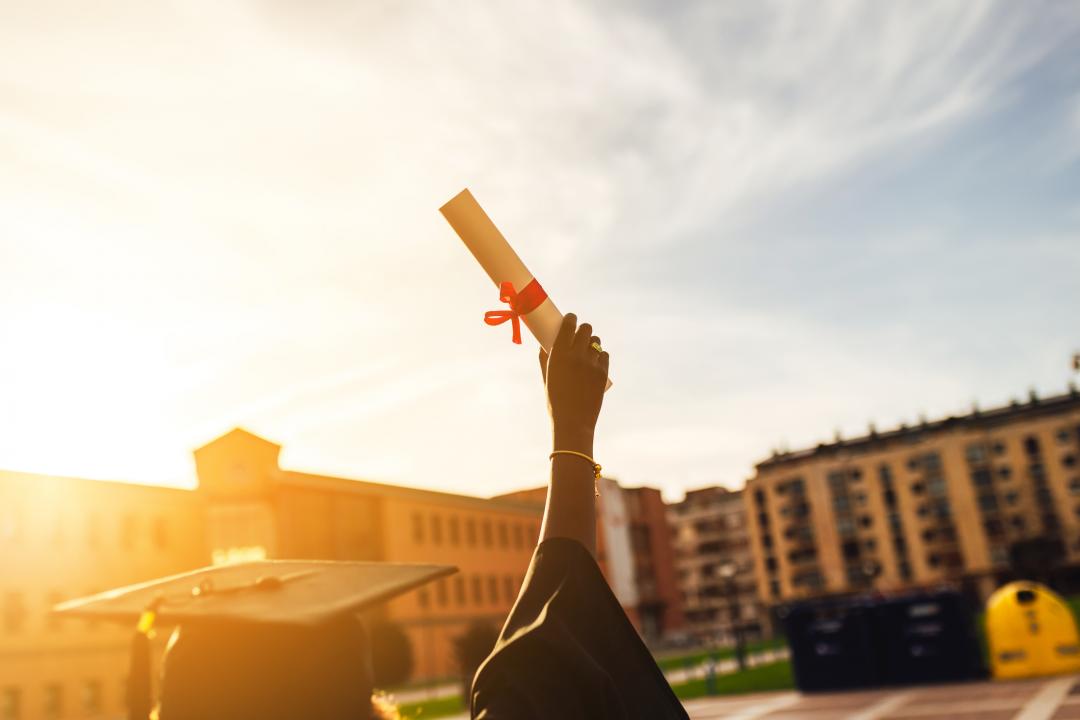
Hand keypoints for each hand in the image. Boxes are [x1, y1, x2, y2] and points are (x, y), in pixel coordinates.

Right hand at [539, 313, 608, 452]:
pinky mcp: (603, 372)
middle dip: (583, 329)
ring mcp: (591, 363)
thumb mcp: (546, 378)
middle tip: (580, 334)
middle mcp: (576, 355)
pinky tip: (595, 360)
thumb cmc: (555, 401)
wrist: (573, 422)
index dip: (571, 318)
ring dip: (592, 342)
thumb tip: (543, 344)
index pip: (569, 325)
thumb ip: (545, 359)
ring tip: (588, 349)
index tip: (571, 318)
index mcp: (559, 354)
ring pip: (596, 341)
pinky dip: (599, 356)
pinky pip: (604, 354)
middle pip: (586, 329)